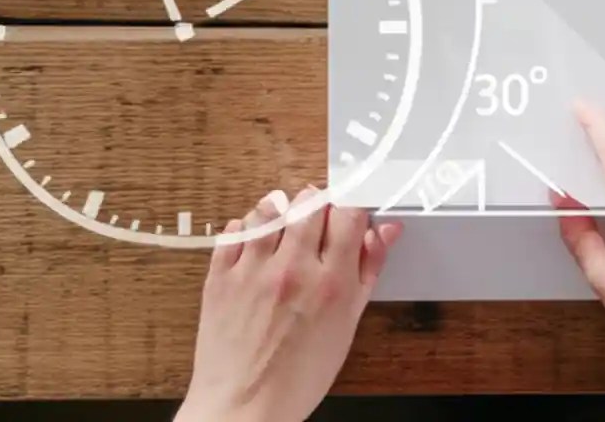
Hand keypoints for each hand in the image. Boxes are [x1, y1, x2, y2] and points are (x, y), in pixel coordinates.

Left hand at [176, 189, 401, 421]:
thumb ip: (368, 270)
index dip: (353, 206)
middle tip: (320, 223)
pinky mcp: (220, 275)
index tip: (351, 210)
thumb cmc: (299, 375)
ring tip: (287, 229)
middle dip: (320, 205)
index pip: (349, 213)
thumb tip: (384, 231)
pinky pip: (233, 230)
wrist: (245, 406)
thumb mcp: (347, 324)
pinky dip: (247, 228)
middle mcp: (292, 269)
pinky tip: (257, 244)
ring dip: (283, 210)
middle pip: (311, 203)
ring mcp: (252, 270)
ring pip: (270, 208)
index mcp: (331, 283)